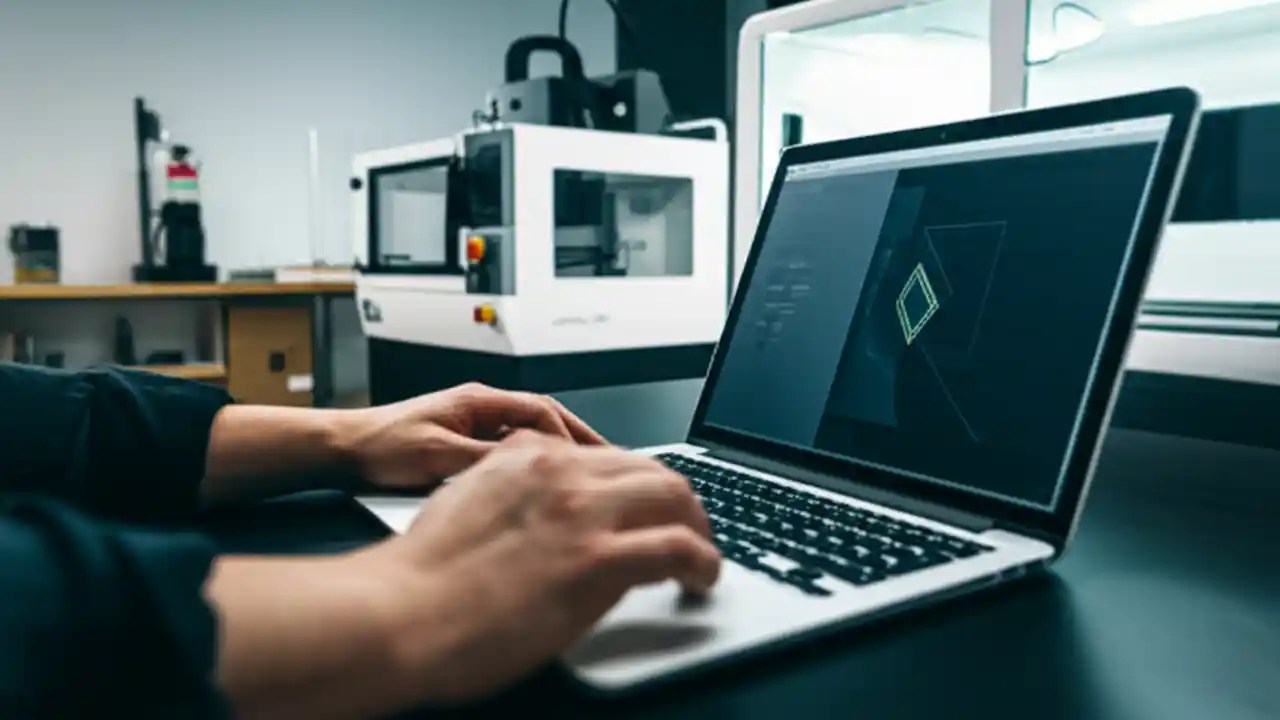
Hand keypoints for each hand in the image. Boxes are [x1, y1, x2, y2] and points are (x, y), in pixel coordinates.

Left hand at [344, 382, 607, 489]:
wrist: (344, 449)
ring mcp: (472, 422)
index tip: (595, 459)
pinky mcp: (463, 441)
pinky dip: (534, 462)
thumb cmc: (380, 447)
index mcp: (478, 401)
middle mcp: (479, 406)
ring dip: (558, 452)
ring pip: (529, 433)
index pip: (542, 411)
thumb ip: (486, 459)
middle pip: (544, 419)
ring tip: (585, 474)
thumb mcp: (438, 456)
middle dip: (579, 440)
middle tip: (611, 463)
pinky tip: (543, 483)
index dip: (572, 436)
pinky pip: (511, 448)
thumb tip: (528, 466)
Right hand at [368, 430, 720, 703]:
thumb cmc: (418, 576)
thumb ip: (508, 489)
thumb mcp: (463, 500)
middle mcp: (560, 472)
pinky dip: (703, 562)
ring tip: (701, 555)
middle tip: (686, 528)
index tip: (644, 505)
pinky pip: (679, 548)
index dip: (635, 484)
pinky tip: (702, 579)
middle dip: (676, 500)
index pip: (607, 455)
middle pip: (649, 468)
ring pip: (674, 497)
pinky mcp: (598, 561)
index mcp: (526, 455)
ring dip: (698, 526)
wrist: (399, 613)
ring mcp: (582, 514)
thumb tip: (538, 510)